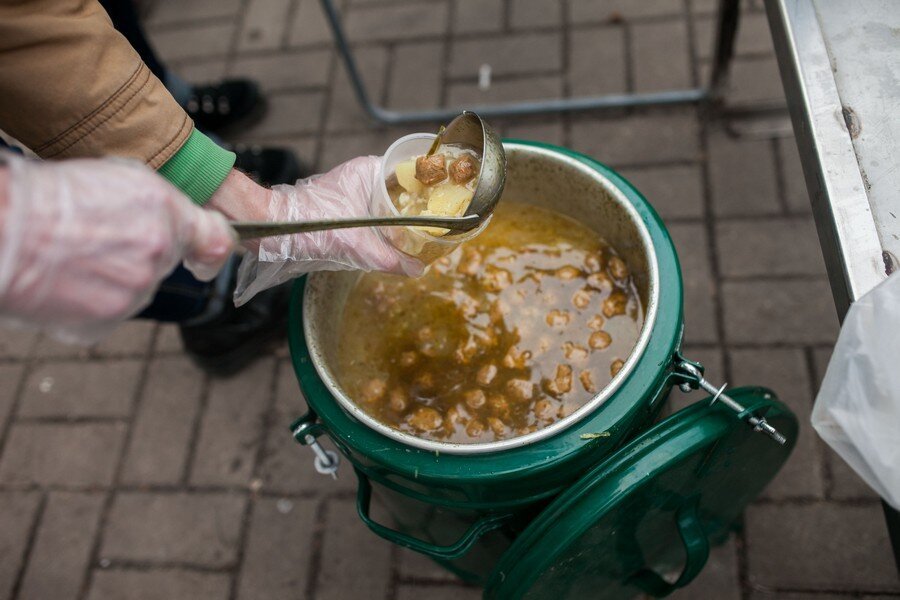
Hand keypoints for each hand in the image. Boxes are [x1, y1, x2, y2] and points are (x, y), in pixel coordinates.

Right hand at [0, 154, 234, 342]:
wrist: (5, 230)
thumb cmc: (48, 196)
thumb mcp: (117, 179)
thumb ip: (159, 204)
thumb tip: (182, 224)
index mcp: (167, 214)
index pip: (216, 238)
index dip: (210, 247)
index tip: (206, 254)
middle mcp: (159, 254)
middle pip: (163, 262)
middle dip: (137, 254)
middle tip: (95, 240)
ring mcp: (135, 291)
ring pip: (134, 288)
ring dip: (111, 278)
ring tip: (70, 256)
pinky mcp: (108, 320)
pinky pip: (108, 312)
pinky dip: (89, 302)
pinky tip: (63, 280)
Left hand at [223, 156, 422, 305]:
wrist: (271, 228)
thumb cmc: (307, 223)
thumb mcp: (354, 244)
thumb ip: (387, 258)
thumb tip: (416, 270)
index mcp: (368, 170)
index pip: (410, 168)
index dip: (431, 183)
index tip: (447, 197)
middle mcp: (362, 176)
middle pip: (403, 188)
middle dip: (420, 205)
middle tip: (441, 221)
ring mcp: (353, 192)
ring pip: (388, 203)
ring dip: (404, 218)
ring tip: (426, 234)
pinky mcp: (345, 208)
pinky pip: (376, 215)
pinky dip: (388, 227)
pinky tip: (399, 242)